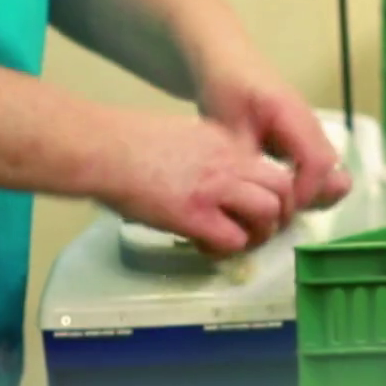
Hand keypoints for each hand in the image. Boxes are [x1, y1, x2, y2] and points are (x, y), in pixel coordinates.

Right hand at [94, 111, 296, 257]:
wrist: (103, 148)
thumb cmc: (127, 141)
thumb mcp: (181, 136)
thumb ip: (204, 155)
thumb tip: (206, 179)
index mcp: (224, 141)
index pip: (267, 167)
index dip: (266, 191)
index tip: (250, 205)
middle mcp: (229, 162)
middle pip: (282, 187)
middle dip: (278, 213)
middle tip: (258, 229)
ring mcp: (215, 189)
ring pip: (267, 213)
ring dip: (258, 234)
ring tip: (237, 242)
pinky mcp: (196, 215)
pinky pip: (233, 240)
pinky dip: (226, 250)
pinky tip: (205, 247)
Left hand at [204, 81, 352, 210]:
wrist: (225, 60)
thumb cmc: (224, 87)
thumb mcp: (227, 126)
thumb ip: (246, 160)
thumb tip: (259, 198)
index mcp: (293, 115)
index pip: (319, 163)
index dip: (304, 192)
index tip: (277, 210)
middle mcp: (310, 125)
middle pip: (332, 171)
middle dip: (311, 199)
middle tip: (277, 215)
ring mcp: (309, 132)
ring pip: (327, 172)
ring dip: (308, 194)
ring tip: (278, 209)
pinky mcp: (302, 140)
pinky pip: (314, 168)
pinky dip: (302, 186)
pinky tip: (275, 196)